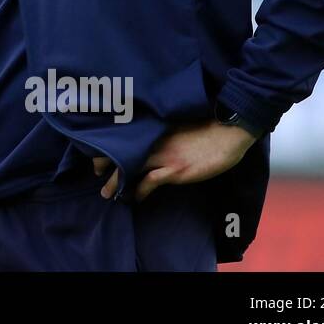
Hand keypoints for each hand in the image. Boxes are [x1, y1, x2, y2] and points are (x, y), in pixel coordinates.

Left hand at [93, 120, 258, 201]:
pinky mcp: (175, 170)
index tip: (100, 151)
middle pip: (121, 152)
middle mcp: (155, 142)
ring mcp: (164, 156)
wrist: (227, 133)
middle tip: (95, 172)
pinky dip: (140, 192)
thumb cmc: (207, 128)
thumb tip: (153, 137)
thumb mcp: (178, 125)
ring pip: (130, 169)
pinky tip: (136, 199)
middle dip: (105, 164)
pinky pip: (150, 182)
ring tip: (107, 193)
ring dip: (116, 183)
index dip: (110, 144)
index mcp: (155, 129)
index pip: (125, 137)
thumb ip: (163, 131)